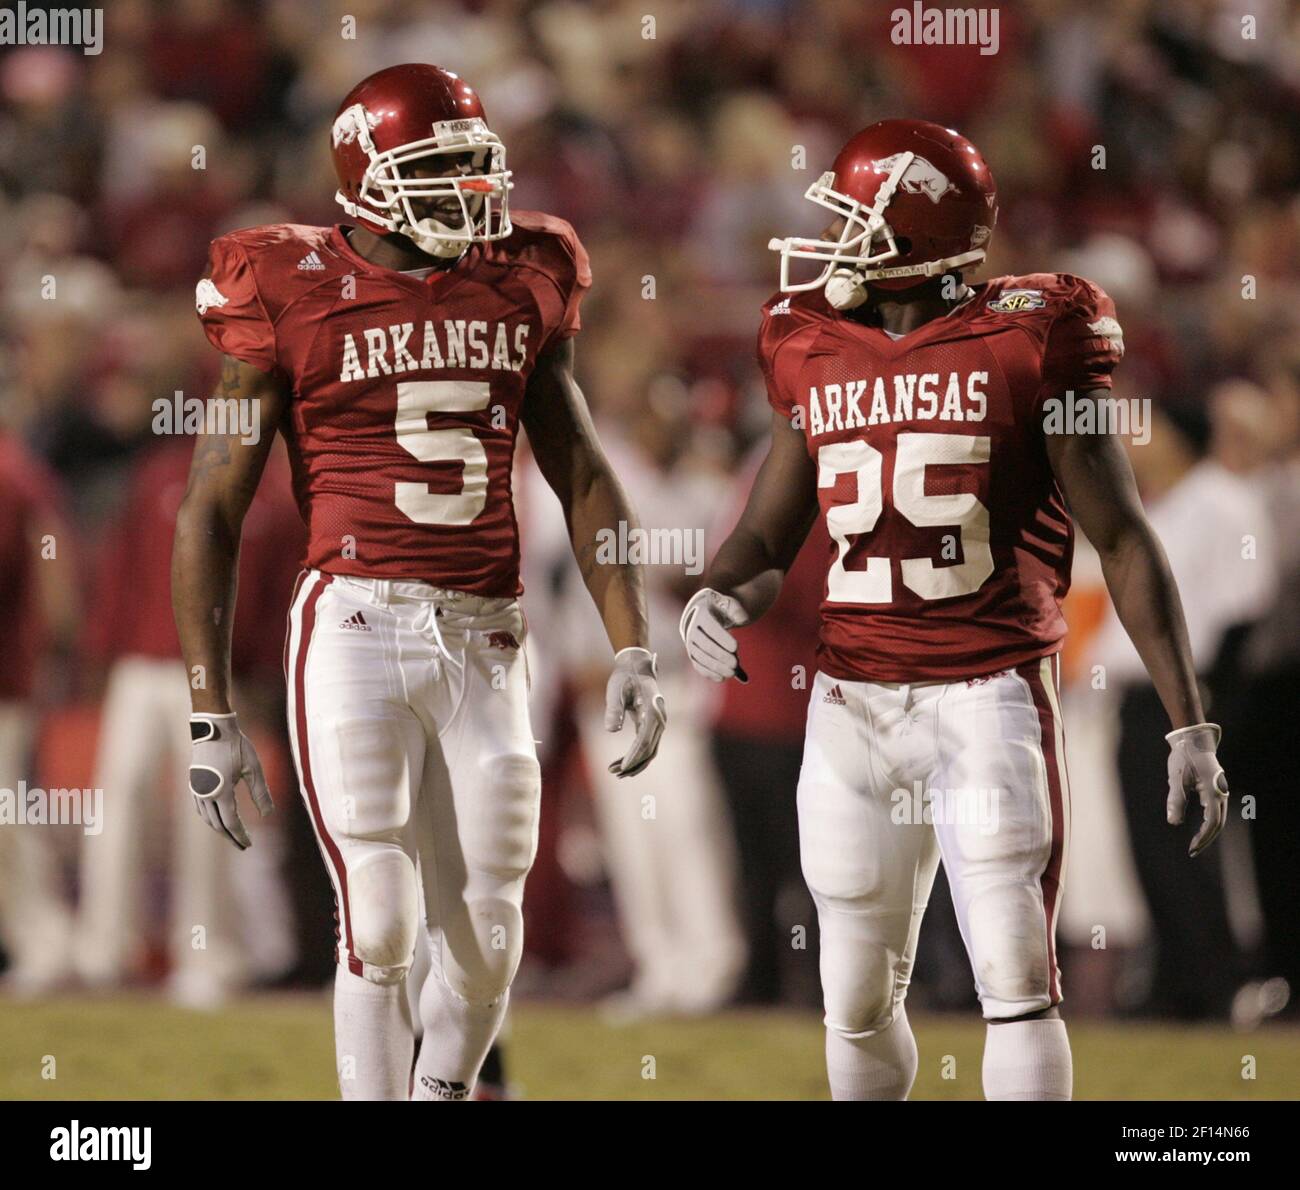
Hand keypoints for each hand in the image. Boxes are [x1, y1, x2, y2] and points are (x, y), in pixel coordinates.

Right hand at [189, 712, 273, 848]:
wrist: (213, 728)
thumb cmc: (236, 745)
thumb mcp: (253, 768)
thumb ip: (261, 792)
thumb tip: (268, 814)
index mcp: (221, 791)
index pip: (231, 822)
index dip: (240, 835)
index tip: (249, 845)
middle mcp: (205, 793)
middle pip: (217, 824)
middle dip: (230, 837)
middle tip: (242, 846)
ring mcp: (197, 789)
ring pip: (207, 818)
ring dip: (219, 829)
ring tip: (233, 835)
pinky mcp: (194, 784)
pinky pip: (200, 809)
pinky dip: (210, 819)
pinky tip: (218, 819)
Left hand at [604, 647, 666, 777]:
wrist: (637, 667)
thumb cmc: (625, 677)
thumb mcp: (615, 690)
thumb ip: (614, 709)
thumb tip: (611, 730)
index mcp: (652, 711)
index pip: (644, 740)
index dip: (633, 756)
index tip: (621, 768)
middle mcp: (659, 719)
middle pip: (649, 750)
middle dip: (633, 764)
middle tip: (614, 773)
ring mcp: (658, 724)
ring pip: (650, 751)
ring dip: (635, 763)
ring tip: (615, 772)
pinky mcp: (652, 726)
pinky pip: (647, 746)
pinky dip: (637, 756)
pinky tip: (623, 763)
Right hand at [679, 587, 748, 682]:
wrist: (699, 612)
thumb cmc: (717, 607)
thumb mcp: (726, 603)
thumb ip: (735, 609)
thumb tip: (743, 619)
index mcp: (700, 614)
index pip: (711, 628)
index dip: (722, 638)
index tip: (736, 647)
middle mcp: (691, 630)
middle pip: (706, 646)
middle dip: (721, 656)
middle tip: (735, 664)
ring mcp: (690, 643)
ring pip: (702, 658)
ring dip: (716, 667)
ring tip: (731, 673)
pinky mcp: (692, 654)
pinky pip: (698, 665)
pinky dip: (709, 673)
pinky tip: (721, 678)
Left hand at [1165, 722, 1229, 856]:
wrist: (1193, 740)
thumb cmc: (1183, 757)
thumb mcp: (1176, 779)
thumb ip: (1175, 800)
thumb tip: (1173, 822)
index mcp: (1213, 792)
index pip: (1212, 822)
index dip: (1203, 838)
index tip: (1192, 849)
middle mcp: (1221, 793)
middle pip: (1218, 824)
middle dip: (1206, 839)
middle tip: (1193, 852)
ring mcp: (1220, 791)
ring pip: (1219, 818)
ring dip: (1209, 832)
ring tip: (1196, 844)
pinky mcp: (1216, 789)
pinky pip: (1216, 811)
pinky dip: (1210, 823)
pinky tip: (1200, 829)